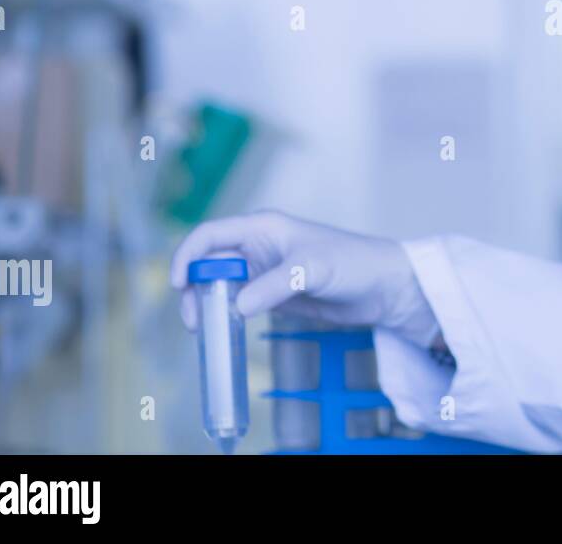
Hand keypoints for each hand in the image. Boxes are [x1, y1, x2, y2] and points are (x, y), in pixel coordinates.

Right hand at [169, 211, 440, 345]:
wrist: (383, 288)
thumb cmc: (353, 263)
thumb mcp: (312, 269)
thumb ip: (275, 286)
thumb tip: (238, 307)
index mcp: (262, 228)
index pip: (210, 235)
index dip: (188, 256)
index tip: (178, 285)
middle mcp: (257, 247)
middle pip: (208, 264)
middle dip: (194, 289)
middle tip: (195, 322)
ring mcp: (264, 272)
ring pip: (219, 286)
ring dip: (207, 305)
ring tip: (205, 331)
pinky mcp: (272, 295)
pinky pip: (238, 303)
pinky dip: (225, 316)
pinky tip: (223, 332)